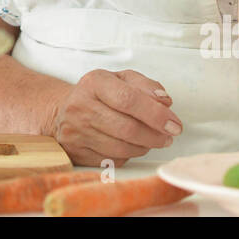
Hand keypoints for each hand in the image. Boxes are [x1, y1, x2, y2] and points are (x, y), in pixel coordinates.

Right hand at [46, 69, 182, 165]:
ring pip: (122, 147)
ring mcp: (76, 132)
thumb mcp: (121, 79)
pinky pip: (113, 159)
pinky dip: (129, 154)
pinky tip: (131, 145)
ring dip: (145, 146)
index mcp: (94, 83)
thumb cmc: (99, 95)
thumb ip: (145, 85)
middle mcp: (81, 106)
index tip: (174, 123)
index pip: (129, 99)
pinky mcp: (77, 152)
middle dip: (155, 135)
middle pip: (127, 128)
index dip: (155, 114)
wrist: (64, 111)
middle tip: (169, 135)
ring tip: (152, 139)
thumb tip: (164, 101)